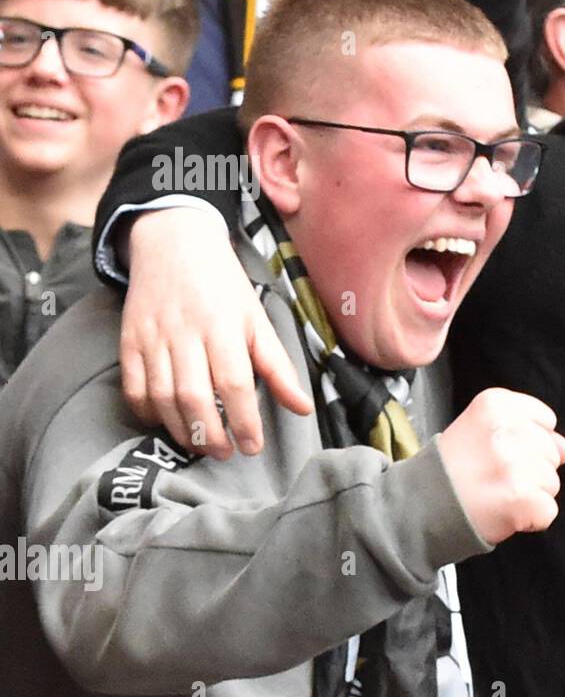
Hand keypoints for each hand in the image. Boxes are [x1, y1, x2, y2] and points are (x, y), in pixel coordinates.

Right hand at [120, 208, 313, 459]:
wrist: (174, 242)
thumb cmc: (224, 285)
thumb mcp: (258, 319)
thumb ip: (278, 366)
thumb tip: (303, 408)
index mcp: (224, 326)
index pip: (234, 382)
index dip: (244, 420)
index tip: (253, 447)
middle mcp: (185, 333)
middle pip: (193, 396)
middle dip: (211, 434)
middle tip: (227, 454)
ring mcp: (152, 338)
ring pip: (162, 397)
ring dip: (181, 430)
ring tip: (202, 446)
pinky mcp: (129, 341)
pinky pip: (133, 387)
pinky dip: (148, 413)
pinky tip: (166, 424)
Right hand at [437, 389, 564, 544]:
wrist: (418, 507)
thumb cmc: (452, 468)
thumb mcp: (483, 430)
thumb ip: (529, 431)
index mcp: (496, 403)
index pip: (545, 421)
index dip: (526, 443)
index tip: (496, 453)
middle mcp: (506, 428)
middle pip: (551, 453)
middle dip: (530, 470)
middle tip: (492, 477)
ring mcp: (514, 463)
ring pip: (552, 483)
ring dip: (529, 495)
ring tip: (494, 494)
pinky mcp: (521, 497)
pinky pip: (548, 511)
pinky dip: (530, 519)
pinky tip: (502, 513)